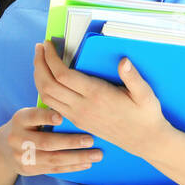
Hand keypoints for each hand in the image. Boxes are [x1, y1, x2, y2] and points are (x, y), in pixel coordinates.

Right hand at [0, 104, 101, 177]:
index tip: (62, 116)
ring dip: (77, 157)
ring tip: (96, 154)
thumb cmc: (27, 126)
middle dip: (71, 141)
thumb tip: (76, 106)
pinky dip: (72, 166)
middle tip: (91, 139)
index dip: (46, 117)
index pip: (33, 117)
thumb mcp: (29, 115)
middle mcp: (18, 138)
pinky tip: (87, 163)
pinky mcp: (29, 170)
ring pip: (53, 159)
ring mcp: (22, 156)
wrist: (3, 148)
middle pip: (46, 142)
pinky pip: (54, 169)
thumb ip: (46, 113)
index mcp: (19, 119)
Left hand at [33, 39, 169, 159]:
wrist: (144, 141)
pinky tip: (48, 78)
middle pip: (47, 85)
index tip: (48, 43)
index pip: (62, 75)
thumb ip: (133, 77)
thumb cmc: (146, 115)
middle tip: (39, 47)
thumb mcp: (145, 94)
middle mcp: (82, 107)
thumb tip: (123, 61)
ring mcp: (78, 116)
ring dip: (39, 76)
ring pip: (46, 97)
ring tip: (40, 60)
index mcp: (96, 95)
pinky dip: (45, 90)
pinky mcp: (78, 121)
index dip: (51, 58)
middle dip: (39, 64)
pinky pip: (52, 106)